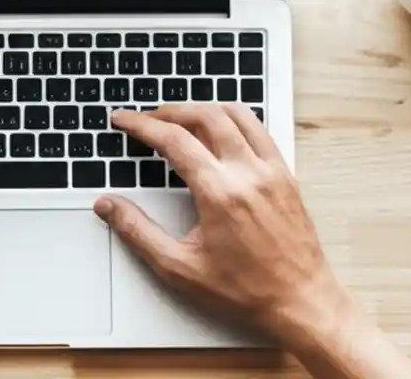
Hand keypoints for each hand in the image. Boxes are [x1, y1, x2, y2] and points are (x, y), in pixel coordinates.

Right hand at [95, 105, 347, 345]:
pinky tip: (222, 131)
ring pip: (236, 115)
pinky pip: (260, 130)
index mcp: (219, 193)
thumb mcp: (180, 268)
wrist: (301, 302)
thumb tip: (109, 206)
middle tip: (148, 118)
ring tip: (182, 118)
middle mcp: (248, 173)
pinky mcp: (286, 176)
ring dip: (204, 108)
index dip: (141, 125)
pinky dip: (235, 120)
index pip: (173, 140)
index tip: (123, 120)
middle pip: (204, 116)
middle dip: (170, 111)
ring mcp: (272, 171)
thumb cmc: (245, 291)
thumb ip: (138, 232)